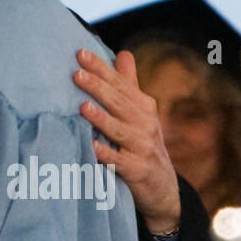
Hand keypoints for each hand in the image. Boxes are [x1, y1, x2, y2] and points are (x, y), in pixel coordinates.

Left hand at [74, 48, 180, 233]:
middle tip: (77, 74)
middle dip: (98, 87)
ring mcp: (143, 148)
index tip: (80, 53)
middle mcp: (145, 124)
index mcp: (143, 106)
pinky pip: (120, 161)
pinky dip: (107, 154)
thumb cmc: (143, 142)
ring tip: (82, 107)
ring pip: (120, 131)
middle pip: (119, 103)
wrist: (163, 187)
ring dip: (102, 119)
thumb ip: (129, 83)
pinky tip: (92, 147)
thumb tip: (123, 53)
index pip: (120, 83)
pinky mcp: (138, 171)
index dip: (101, 68)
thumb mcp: (141, 112)